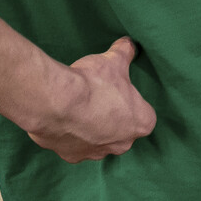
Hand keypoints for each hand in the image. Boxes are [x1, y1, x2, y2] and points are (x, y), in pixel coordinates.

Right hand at [24, 37, 156, 163]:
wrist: (57, 103)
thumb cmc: (94, 83)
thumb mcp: (113, 60)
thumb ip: (124, 52)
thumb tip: (127, 44)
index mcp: (141, 123)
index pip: (143, 114)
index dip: (130, 102)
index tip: (118, 92)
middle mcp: (122, 144)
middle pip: (122, 131)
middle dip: (112, 118)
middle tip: (98, 99)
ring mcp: (96, 153)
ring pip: (98, 141)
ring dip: (91, 129)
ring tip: (78, 108)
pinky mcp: (71, 156)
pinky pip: (75, 146)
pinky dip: (70, 136)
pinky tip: (64, 119)